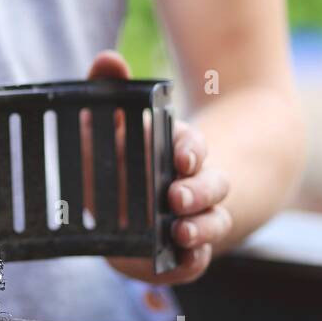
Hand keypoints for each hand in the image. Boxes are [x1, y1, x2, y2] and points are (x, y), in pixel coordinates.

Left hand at [86, 50, 231, 286]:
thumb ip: (110, 90)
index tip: (181, 155)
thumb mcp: (116, 123)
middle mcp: (194, 185)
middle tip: (175, 195)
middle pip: (211, 184)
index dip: (190, 149)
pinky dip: (193, 261)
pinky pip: (198, 260)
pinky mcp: (188, 252)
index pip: (192, 145)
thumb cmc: (125, 158)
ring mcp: (196, 219)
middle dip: (197, 190)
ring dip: (200, 227)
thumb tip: (108, 59)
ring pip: (213, 221)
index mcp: (179, 151)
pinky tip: (183, 260)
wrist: (140, 208)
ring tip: (182, 232)